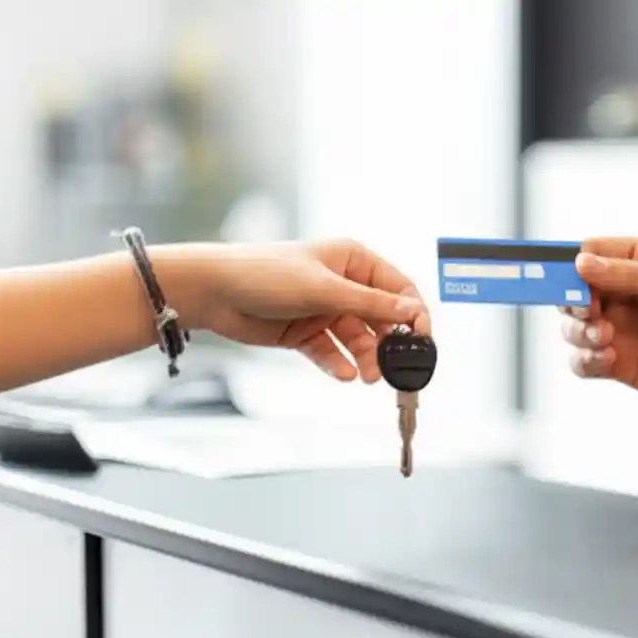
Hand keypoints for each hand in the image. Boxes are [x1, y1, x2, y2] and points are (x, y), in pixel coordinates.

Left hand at [156, 239, 429, 382]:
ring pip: (358, 339)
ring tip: (368, 377)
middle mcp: (343, 284)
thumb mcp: (324, 289)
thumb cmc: (266, 273)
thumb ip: (369, 304)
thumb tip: (411, 312)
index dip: (413, 313)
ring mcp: (325, 309)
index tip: (422, 338)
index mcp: (353, 260)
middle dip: (389, 343)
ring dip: (366, 357)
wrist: (214, 292)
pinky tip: (345, 374)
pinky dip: (340, 363)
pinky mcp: (306, 333)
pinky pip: (332, 351)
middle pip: (380, 318)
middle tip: (394, 367)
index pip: (397, 288)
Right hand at [559, 237, 637, 436]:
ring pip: (571, 326)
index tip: (564, 277)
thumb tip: (582, 265)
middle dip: (569, 300)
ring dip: (578, 331)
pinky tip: (609, 359)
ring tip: (607, 338)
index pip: (589, 251)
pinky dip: (585, 360)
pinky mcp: (619, 362)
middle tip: (587, 310)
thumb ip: (631, 276)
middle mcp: (623, 292)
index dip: (570, 263)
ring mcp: (619, 328)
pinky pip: (582, 360)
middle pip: (570, 288)